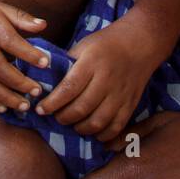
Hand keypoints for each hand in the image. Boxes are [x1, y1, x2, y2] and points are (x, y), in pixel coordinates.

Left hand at [36, 18, 160, 141]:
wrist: (139, 43)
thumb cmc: (105, 44)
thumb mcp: (83, 46)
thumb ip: (66, 65)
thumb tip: (45, 83)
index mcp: (92, 62)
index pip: (69, 88)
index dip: (52, 103)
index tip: (40, 109)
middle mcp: (107, 79)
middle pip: (82, 108)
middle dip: (64, 117)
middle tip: (56, 117)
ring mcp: (120, 94)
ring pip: (98, 121)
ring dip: (80, 128)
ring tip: (72, 124)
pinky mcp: (131, 104)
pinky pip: (116, 127)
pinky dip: (102, 135)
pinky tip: (92, 132)